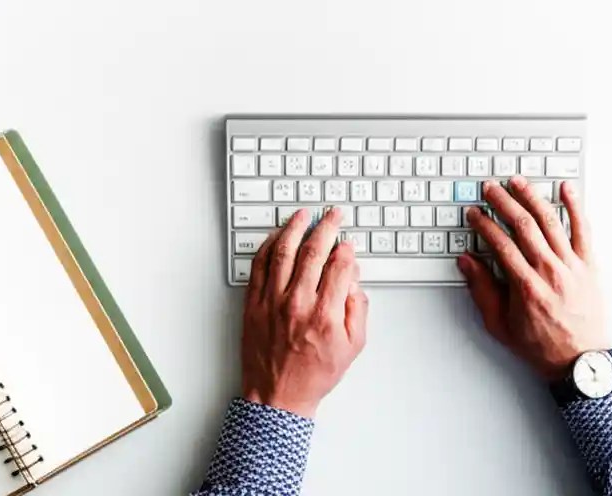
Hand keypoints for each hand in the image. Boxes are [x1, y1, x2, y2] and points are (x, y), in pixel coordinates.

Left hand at [241, 208, 368, 417]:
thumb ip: (358, 308)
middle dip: (326, 227)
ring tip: (303, 214)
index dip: (346, 248)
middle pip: (313, 251)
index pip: (339, 266)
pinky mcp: (253, 304)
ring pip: (283, 252)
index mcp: (325, 314)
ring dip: (294, 227)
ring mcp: (272, 302)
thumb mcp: (353, 346)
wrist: (277, 397)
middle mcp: (297, 303)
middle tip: (332, 215)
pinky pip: (259, 266)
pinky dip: (268, 246)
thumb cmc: (314, 374)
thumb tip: (353, 278)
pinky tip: (276, 236)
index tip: (348, 241)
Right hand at [458, 176, 607, 380]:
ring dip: (532, 197)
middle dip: (503, 202)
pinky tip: (567, 188)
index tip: (474, 214)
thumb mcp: (500, 324)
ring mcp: (572, 266)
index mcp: (526, 287)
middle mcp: (550, 272)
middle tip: (490, 189)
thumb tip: (467, 262)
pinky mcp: (589, 265)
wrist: (580, 361)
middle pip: (523, 226)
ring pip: (550, 221)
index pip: (500, 244)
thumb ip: (482, 290)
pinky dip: (575, 206)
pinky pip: (583, 229)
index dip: (483, 224)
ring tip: (518, 182)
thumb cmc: (541, 346)